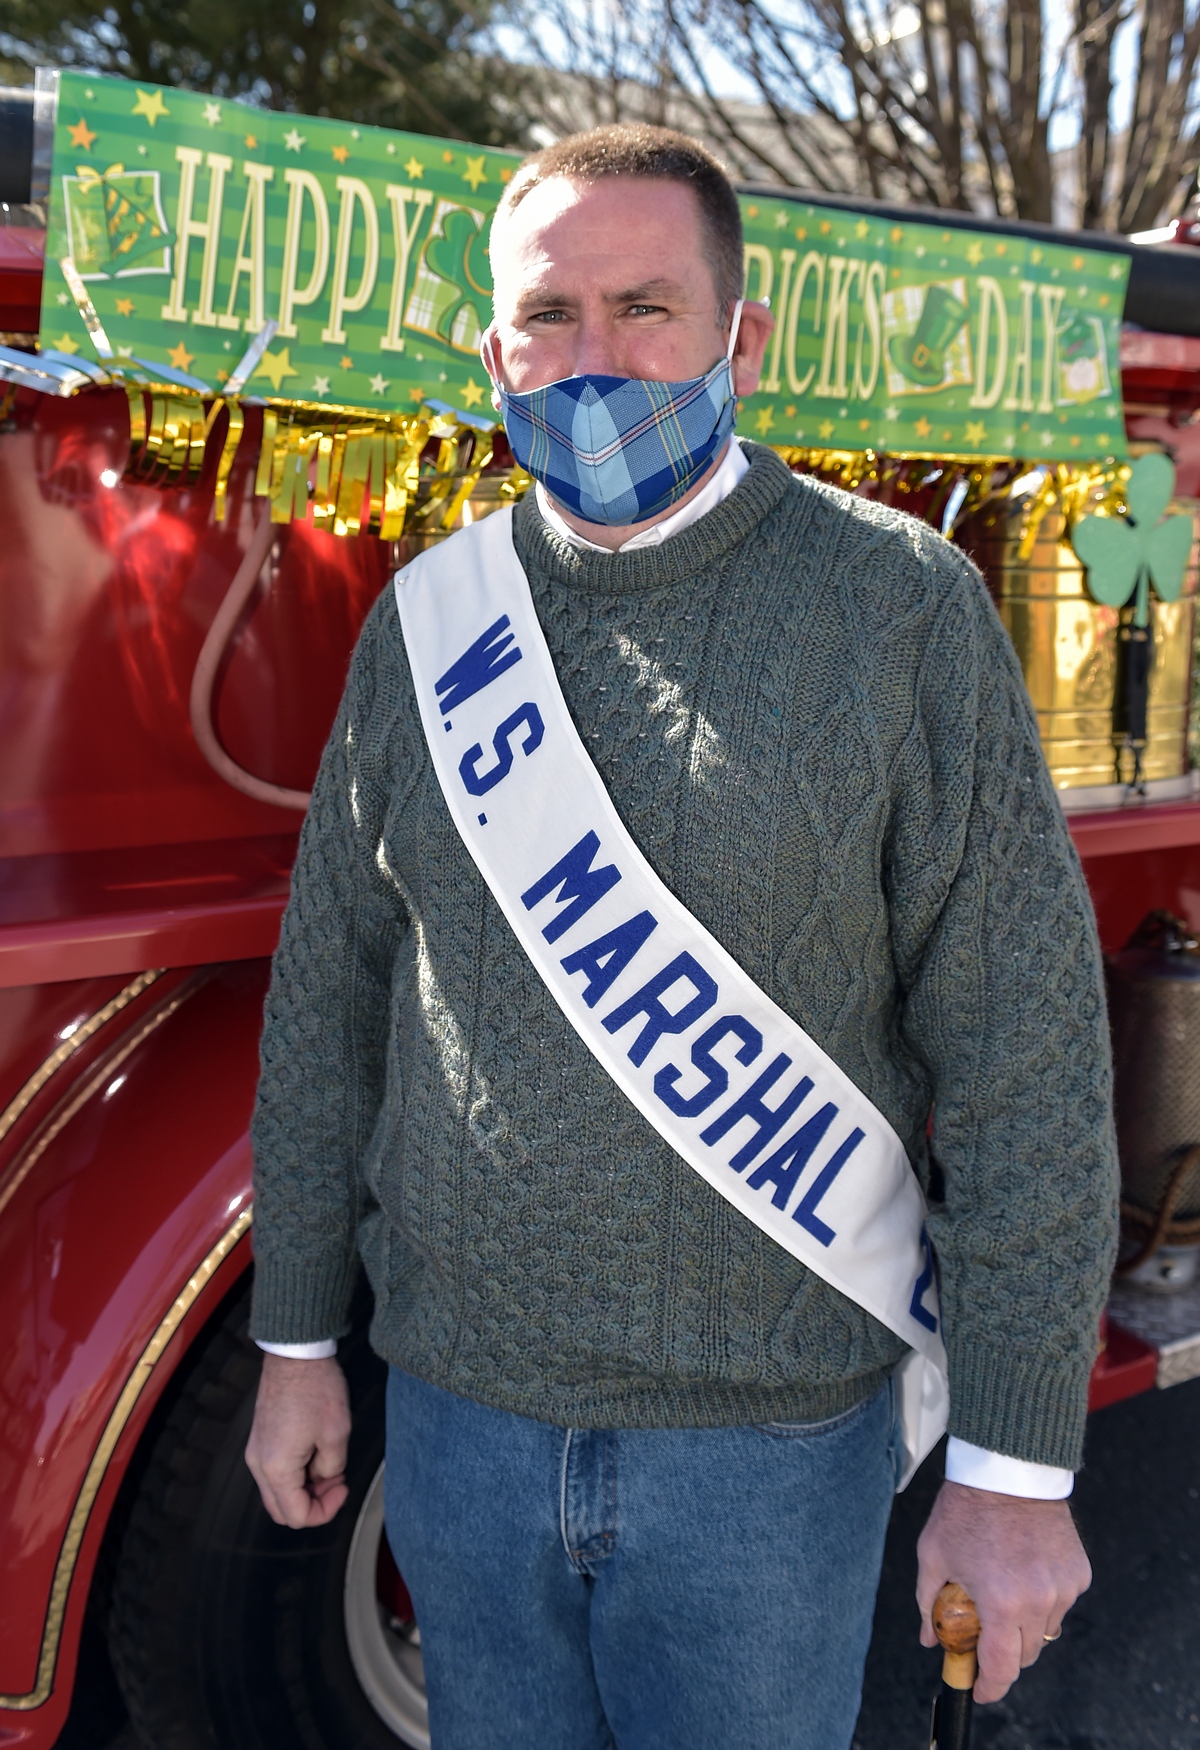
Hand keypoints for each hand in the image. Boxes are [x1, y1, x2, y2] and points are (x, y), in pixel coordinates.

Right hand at [245, 1353, 351, 1528]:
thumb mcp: (336, 1434)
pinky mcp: (260, 1439)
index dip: (326, 1510)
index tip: (343, 1488)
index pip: (296, 1516)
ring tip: (329, 1464)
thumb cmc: (315, 1388)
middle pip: (282, 1509)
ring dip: (304, 1488)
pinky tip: (315, 1451)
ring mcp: (256, 1451)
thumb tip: (326, 1478)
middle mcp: (259, 1465)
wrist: (294, 1354)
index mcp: (276, 1469)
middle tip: (336, 1482)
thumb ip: (332, 1469)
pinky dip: (296, 1473)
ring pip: (278, 1491)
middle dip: (313, 1503)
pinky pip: (275, 1471)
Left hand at [916, 1480, 1091, 1702]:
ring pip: (1045, 1629)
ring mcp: (1064, 1588)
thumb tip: (929, 1638)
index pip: (1002, 1668)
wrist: (1007, 1470)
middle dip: (1003, 1653)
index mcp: (1002, 1603)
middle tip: (983, 1632)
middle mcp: (1039, 1601)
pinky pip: (1061, 1602)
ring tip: (1003, 1589)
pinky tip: (1024, 1571)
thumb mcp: (934, 1555)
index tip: (979, 1689)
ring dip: (1024, 1624)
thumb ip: (928, 1603)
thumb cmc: (966, 1510)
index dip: (989, 1686)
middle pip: (1025, 1655)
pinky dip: (1044, 1598)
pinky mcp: (1079, 1573)